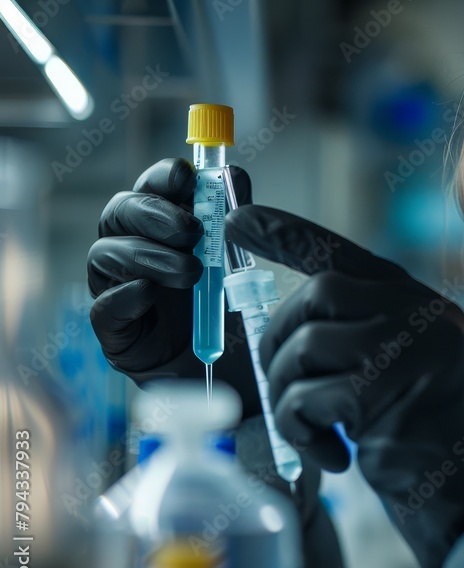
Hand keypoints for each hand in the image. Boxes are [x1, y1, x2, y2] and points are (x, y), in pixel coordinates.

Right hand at [87, 158, 260, 414]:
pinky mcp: (113, 330)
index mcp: (163, 227)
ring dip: (149, 257)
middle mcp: (132, 250)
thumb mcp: (240, 262)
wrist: (227, 375)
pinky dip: (127, 297)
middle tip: (191, 232)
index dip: (163, 177)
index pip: (151, 188)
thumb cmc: (229, 311)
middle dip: (153, 214)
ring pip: (106, 254)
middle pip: (119, 212)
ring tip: (190, 274)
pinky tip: (150, 295)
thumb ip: (234, 220)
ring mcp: (116, 288)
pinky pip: (103, 308)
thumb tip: (237, 177)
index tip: (185, 177)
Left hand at [225, 205, 463, 567]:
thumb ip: (365, 340)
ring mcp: (409, 345)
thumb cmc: (437, 446)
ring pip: (305, 344)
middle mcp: (420, 313)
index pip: (343, 254)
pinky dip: (302, 431)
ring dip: (287, 395)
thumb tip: (293, 328)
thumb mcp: (407, 376)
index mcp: (422, 306)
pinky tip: (335, 457)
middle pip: (316, 294)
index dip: (286, 233)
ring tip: (314, 433)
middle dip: (278, 342)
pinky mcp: (387, 388)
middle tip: (283, 392)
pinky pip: (307, 396)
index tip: (240, 220)